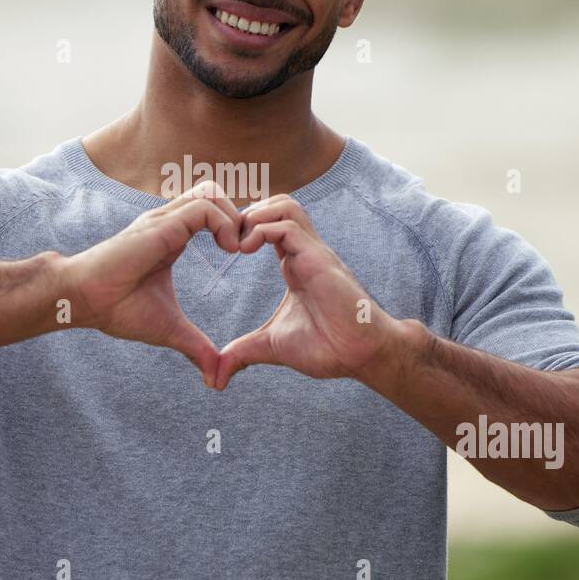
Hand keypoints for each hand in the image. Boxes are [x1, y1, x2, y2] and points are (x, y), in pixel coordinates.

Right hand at [62, 180, 240, 386]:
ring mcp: (163, 220)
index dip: (232, 226)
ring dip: (233, 216)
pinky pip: (203, 208)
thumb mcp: (169, 329)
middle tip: (246, 248)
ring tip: (238, 249)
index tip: (243, 255)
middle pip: (213, 192)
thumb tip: (215, 378)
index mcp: (171, 236)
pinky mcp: (161, 227)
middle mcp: (168, 222)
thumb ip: (196, 346)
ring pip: (210, 193)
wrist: (83, 300)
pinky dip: (224, 224)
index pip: (209, 210)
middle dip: (238, 214)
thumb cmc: (117, 309)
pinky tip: (228, 250)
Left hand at [214, 195, 400, 390]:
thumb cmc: (327, 347)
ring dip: (255, 215)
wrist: (361, 355)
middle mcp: (305, 251)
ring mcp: (314, 252)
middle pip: (277, 204)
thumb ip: (244, 353)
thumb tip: (217, 376)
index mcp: (294, 264)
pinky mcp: (319, 259)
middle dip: (247, 212)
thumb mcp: (272, 346)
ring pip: (285, 205)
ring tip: (237, 243)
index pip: (269, 224)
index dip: (243, 227)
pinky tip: (246, 250)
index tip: (223, 248)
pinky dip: (262, 229)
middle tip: (227, 240)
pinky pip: (289, 227)